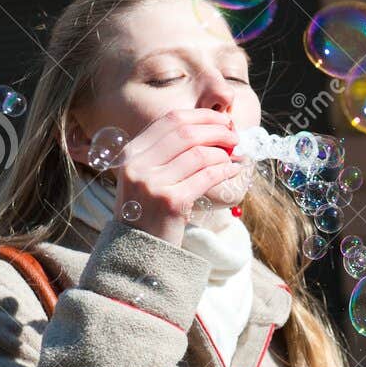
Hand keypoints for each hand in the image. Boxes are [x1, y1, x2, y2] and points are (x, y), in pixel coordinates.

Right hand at [83, 109, 243, 245]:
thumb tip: (209, 128)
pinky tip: (233, 170)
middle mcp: (137, 165)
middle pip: (186, 132)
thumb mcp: (145, 176)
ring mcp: (152, 183)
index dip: (201, 116)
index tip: (222, 119)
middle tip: (235, 137)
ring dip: (223, 153)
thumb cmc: (148, 211)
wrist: (138, 250)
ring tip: (234, 156)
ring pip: (199, 154)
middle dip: (217, 130)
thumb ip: (165, 152)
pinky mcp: (170, 202)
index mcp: (131, 153)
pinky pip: (206, 177)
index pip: (170, 120)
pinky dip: (224, 170)